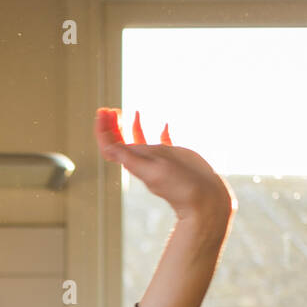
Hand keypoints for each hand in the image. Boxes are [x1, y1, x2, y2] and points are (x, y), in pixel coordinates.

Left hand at [95, 108, 235, 222]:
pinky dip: (160, 131)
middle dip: (112, 125)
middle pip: (120, 142)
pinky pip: (163, 141)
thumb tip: (110, 148)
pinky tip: (164, 123)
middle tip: (111, 110)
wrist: (203, 196)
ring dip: (132, 126)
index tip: (103, 112)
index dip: (103, 129)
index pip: (110, 145)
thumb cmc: (179, 185)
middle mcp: (143, 159)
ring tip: (134, 112)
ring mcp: (158, 158)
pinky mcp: (174, 157)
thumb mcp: (153, 170)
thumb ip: (132, 159)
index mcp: (135, 162)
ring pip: (140, 140)